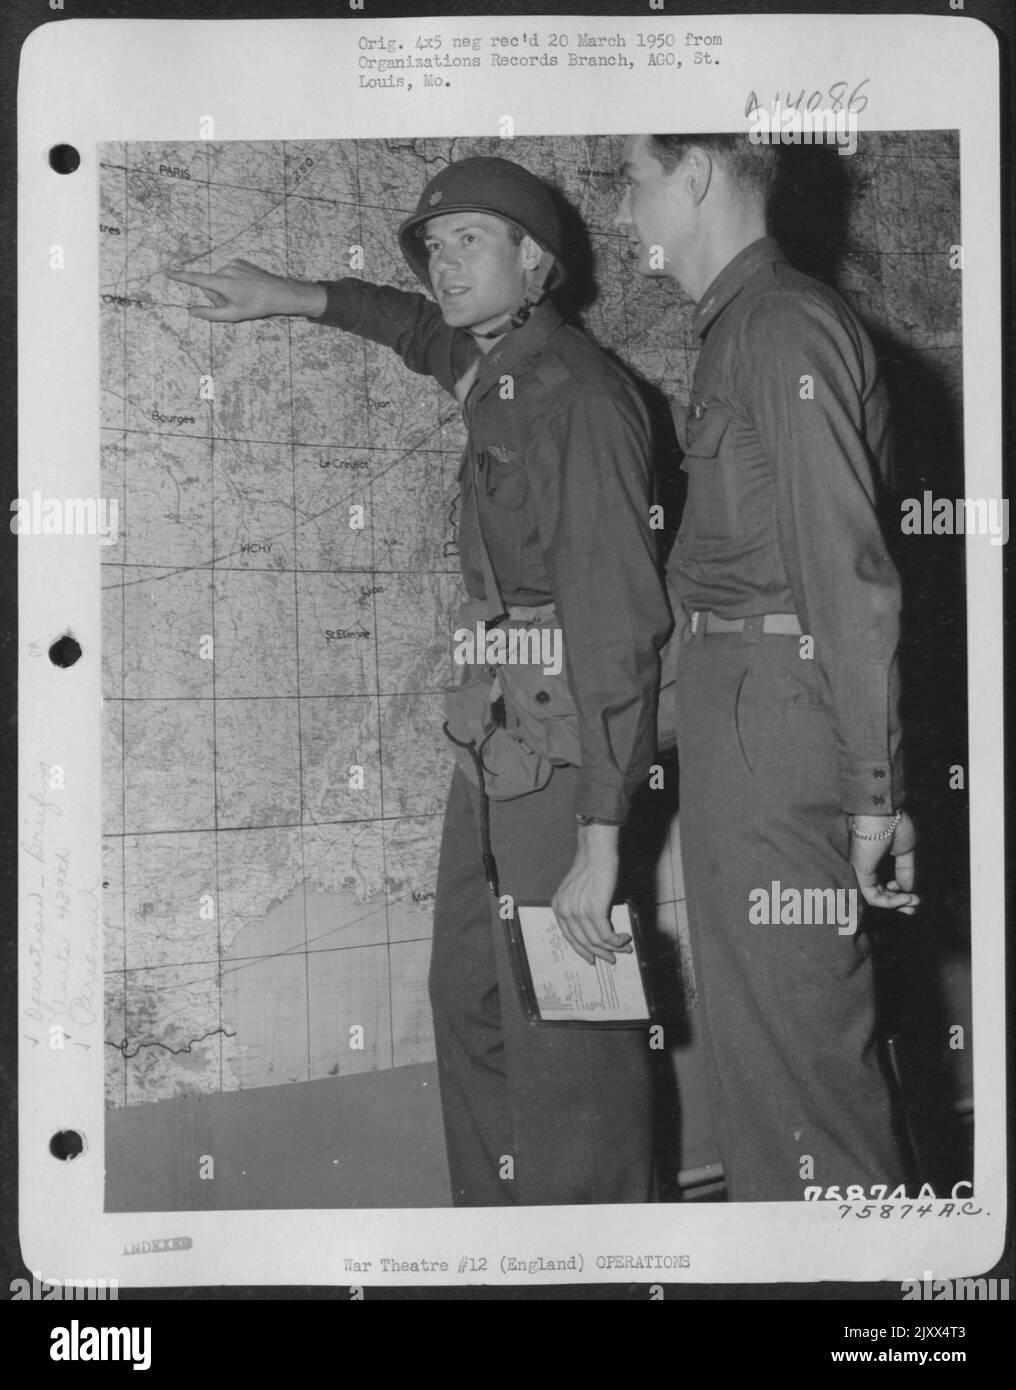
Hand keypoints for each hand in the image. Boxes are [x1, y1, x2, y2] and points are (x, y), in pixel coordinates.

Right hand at [164, 258, 326, 321]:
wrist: (280, 293)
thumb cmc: (258, 306)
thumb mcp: (233, 315)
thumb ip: (210, 314)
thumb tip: (191, 311)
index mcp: (224, 283)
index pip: (197, 279)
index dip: (181, 276)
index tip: (167, 272)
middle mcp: (227, 269)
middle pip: (210, 286)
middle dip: (218, 297)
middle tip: (235, 304)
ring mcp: (234, 263)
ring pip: (219, 280)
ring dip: (226, 290)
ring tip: (243, 296)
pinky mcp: (240, 261)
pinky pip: (228, 274)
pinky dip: (233, 282)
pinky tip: (246, 288)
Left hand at [551, 823, 630, 964]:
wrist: (597, 852)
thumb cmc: (592, 867)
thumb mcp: (578, 891)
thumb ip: (580, 909)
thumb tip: (595, 929)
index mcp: (559, 906)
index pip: (569, 937)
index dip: (582, 950)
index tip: (592, 958)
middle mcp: (565, 911)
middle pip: (583, 942)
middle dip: (600, 953)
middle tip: (613, 958)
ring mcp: (578, 912)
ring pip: (596, 941)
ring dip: (614, 947)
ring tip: (625, 947)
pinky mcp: (594, 910)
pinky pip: (606, 935)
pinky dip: (617, 940)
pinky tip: (625, 938)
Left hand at [849, 809, 918, 914]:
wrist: (883, 814)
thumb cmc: (894, 825)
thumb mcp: (906, 851)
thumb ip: (906, 871)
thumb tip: (908, 890)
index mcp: (878, 860)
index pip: (886, 885)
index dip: (901, 894)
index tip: (914, 898)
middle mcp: (869, 867)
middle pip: (881, 893)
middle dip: (899, 904)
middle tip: (914, 909)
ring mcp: (864, 869)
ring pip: (877, 897)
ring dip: (896, 904)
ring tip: (912, 902)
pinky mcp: (862, 872)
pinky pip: (873, 895)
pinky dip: (890, 901)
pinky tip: (905, 897)